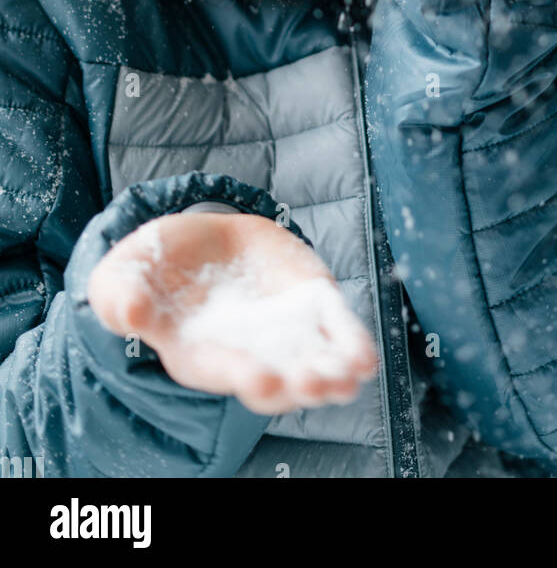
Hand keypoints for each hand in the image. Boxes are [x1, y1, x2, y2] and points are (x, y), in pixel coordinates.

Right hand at [87, 211, 377, 414]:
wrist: (198, 242)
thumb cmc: (152, 269)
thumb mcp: (124, 275)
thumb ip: (121, 297)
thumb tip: (131, 315)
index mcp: (197, 352)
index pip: (223, 370)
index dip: (242, 375)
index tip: (260, 378)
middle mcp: (244, 354)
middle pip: (276, 380)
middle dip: (296, 385)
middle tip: (314, 383)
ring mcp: (282, 335)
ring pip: (312, 365)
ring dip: (332, 375)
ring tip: (349, 376)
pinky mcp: (310, 308)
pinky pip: (336, 332)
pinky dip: (352, 346)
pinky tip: (364, 358)